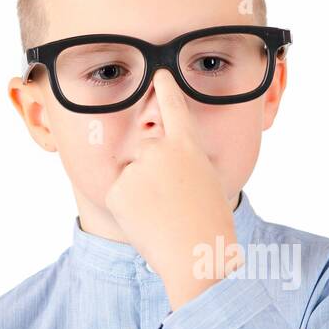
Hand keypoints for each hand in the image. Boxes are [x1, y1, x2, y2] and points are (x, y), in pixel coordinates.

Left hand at [103, 69, 242, 309]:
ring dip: (142, 193)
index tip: (159, 73)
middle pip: (148, 151)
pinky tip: (148, 223)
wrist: (196, 255)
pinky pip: (121, 197)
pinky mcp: (118, 190)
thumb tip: (166, 165)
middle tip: (172, 202)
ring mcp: (136, 168)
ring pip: (133, 176)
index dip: (165, 87)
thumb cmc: (211, 227)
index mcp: (188, 145)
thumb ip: (185, 164)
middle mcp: (159, 149)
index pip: (173, 105)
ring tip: (163, 216)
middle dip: (154, 172)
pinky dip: (131, 211)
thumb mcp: (208, 184)